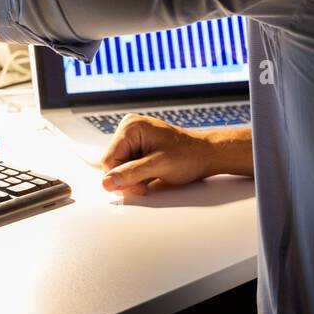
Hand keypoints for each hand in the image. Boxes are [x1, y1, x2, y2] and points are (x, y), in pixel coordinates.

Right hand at [99, 114, 216, 194]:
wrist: (207, 155)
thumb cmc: (189, 155)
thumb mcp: (159, 166)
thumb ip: (131, 173)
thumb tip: (107, 182)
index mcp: (131, 127)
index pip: (109, 159)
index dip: (121, 178)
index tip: (139, 186)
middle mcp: (129, 129)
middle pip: (113, 163)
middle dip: (128, 178)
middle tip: (147, 184)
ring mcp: (134, 138)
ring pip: (120, 167)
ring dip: (134, 178)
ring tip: (153, 176)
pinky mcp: (139, 147)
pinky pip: (128, 166)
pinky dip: (138, 176)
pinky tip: (152, 174)